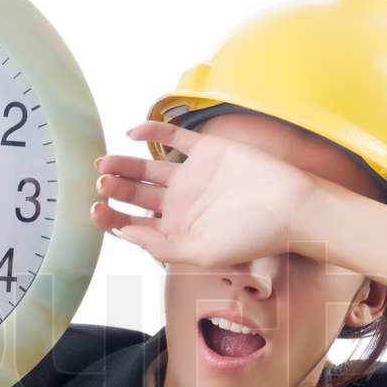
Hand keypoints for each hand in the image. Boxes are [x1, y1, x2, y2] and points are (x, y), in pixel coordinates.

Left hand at [90, 120, 323, 267]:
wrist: (291, 205)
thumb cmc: (252, 236)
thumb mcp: (202, 252)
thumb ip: (161, 246)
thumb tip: (125, 234)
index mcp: (176, 231)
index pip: (133, 225)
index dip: (111, 218)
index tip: (96, 210)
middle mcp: (180, 204)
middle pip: (135, 195)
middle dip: (114, 189)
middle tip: (101, 182)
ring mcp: (191, 176)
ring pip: (146, 168)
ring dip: (123, 164)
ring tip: (104, 162)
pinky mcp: (206, 151)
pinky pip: (173, 139)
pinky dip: (151, 133)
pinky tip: (131, 134)